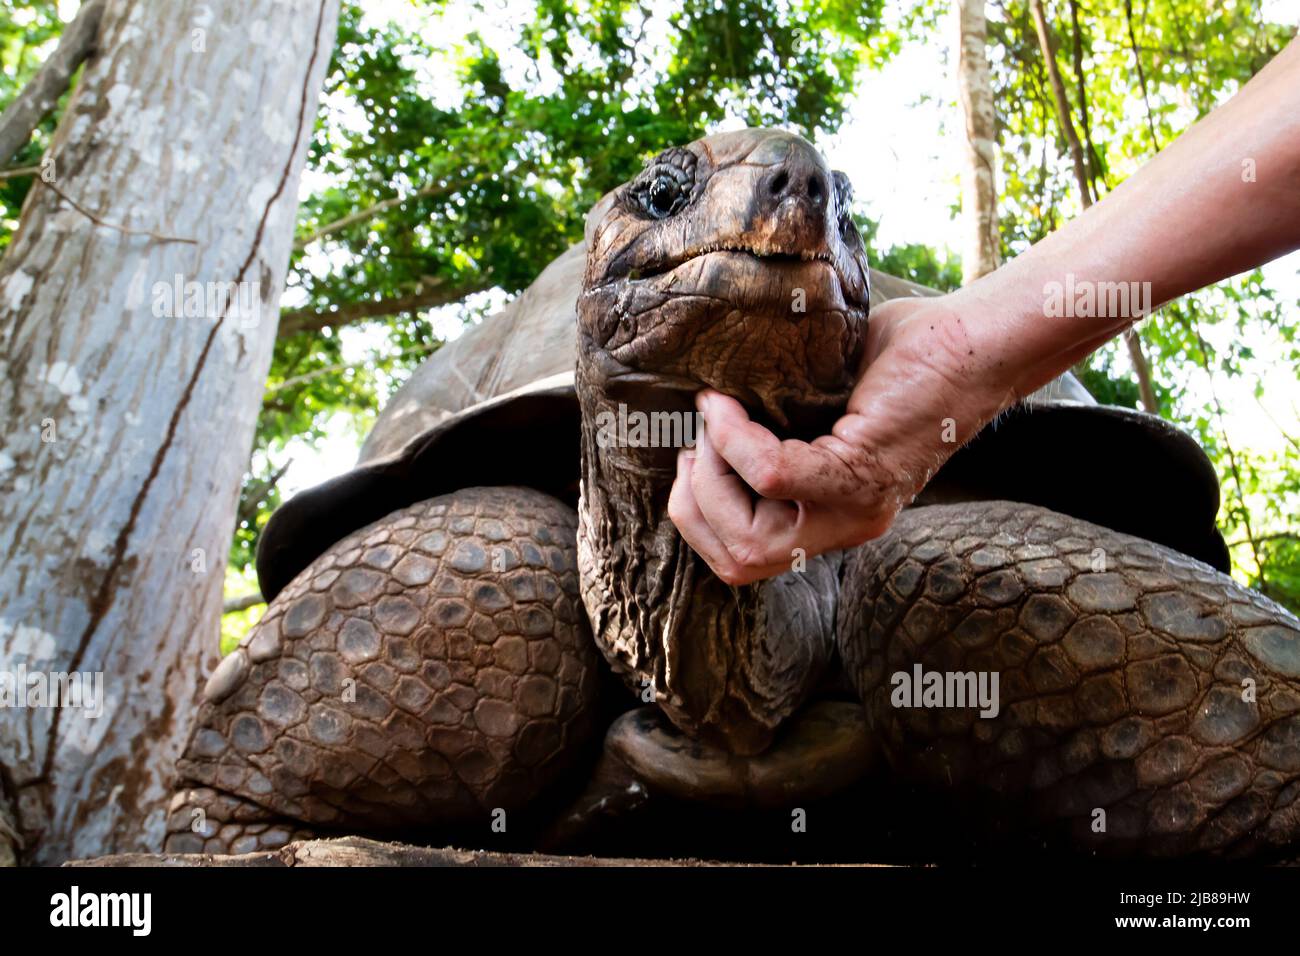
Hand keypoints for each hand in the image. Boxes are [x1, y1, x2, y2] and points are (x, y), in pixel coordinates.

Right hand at [667, 293, 1009, 583]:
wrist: (975, 342)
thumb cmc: (901, 360)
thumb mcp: (820, 406)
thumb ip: (773, 426)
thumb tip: (703, 407)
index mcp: (832, 519)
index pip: (742, 562)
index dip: (699, 518)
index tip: (693, 457)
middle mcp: (844, 527)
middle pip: (738, 563)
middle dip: (694, 504)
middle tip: (698, 441)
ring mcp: (855, 508)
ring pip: (750, 538)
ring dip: (712, 475)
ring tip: (715, 420)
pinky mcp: (862, 472)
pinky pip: (772, 475)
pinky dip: (735, 439)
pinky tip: (727, 403)